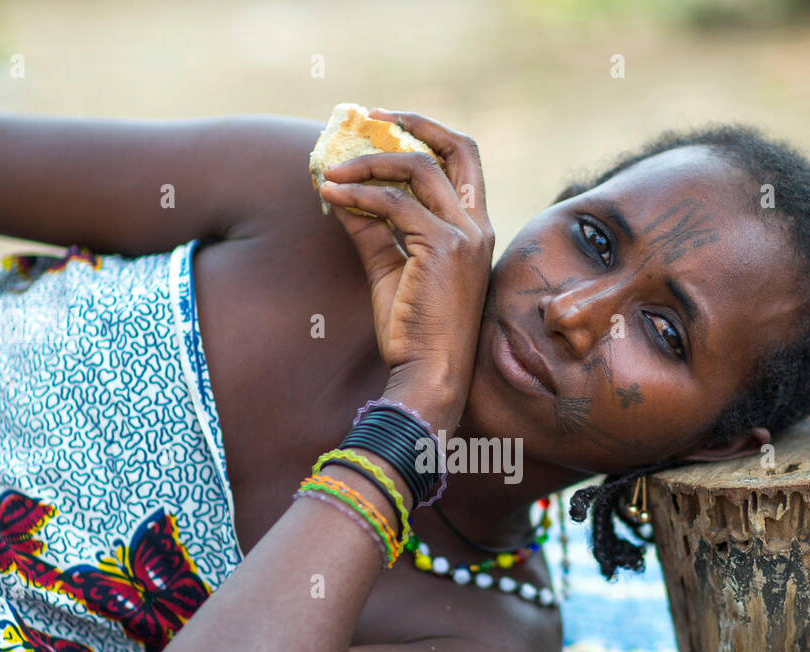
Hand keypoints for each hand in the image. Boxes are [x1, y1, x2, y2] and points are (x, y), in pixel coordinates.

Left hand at [318, 110, 493, 419]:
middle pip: (456, 148)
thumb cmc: (411, 333)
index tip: (387, 125)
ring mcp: (465, 236)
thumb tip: (340, 190)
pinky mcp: (443, 248)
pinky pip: (394, 204)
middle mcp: (478, 227)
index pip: (462, 163)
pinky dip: (359, 193)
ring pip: (417, 168)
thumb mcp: (388, 270)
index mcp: (475, 231)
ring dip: (368, 162)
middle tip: (367, 117)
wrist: (426, 377)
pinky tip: (332, 195)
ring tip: (331, 171)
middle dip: (413, 123)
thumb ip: (370, 228)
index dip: (428, 136)